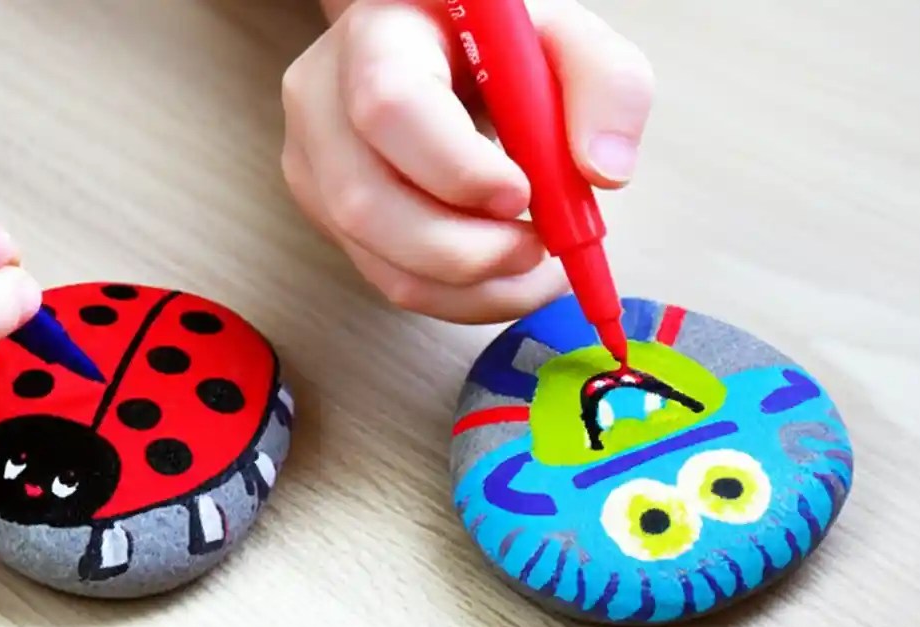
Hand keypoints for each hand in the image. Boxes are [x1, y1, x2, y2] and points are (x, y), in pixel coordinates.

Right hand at [281, 0, 653, 322]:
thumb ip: (605, 83)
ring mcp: (314, 164)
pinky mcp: (326, 215)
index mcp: (378, 34)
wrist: (430, 49)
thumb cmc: (490, 44)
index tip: (521, 195)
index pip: (391, 108)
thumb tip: (604, 171)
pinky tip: (505, 275)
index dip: (456, 168)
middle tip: (538, 248)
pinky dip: (459, 298)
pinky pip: (389, 282)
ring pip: (379, 261)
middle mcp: (324, 101)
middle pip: (367, 203)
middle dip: (465, 251)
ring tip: (536, 268)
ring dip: (472, 288)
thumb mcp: (560, 37)